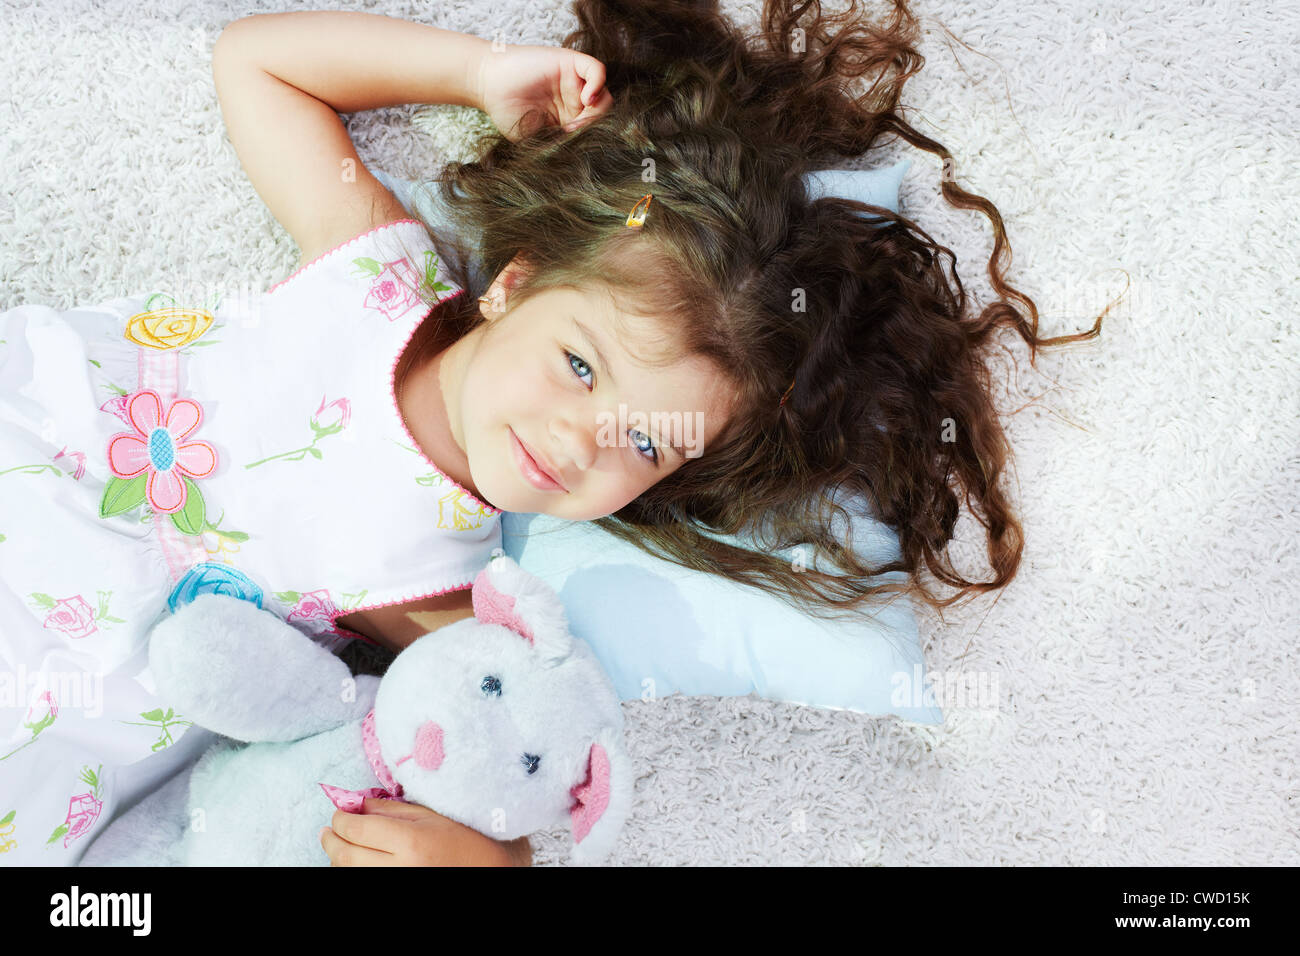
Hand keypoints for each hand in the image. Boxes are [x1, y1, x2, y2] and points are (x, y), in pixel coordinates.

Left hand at [319, 797, 523, 865]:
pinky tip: (356, 860)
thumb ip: (391, 810)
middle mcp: (399, 868)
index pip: (356, 830)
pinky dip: (352, 870)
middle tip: (329, 828)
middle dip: (331, 838)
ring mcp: (396, 883)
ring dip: (338, 857)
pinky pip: (361, 880)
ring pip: (348, 872)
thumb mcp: (429, 815)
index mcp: (410, 842)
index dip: (341, 818)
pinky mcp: (395, 892)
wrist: (488, 869)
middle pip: (345, 855)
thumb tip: (357, 804)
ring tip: (342, 844)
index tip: (339, 811)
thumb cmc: (464, 838)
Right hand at [474, 43, 613, 140]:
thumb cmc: (506, 113)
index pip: (594, 128)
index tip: (574, 143)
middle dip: (594, 126)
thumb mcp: (536, 138)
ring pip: (603, 94)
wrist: (487, 85)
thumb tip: (582, 156)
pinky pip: (596, 70)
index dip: (589, 138)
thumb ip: (559, 144)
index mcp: (568, 118)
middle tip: (574, 131)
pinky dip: (598, 84)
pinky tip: (587, 98)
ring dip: (597, 110)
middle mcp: (574, 100)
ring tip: (579, 118)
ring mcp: (573, 81)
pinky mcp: (569, 63)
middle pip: (602, 113)